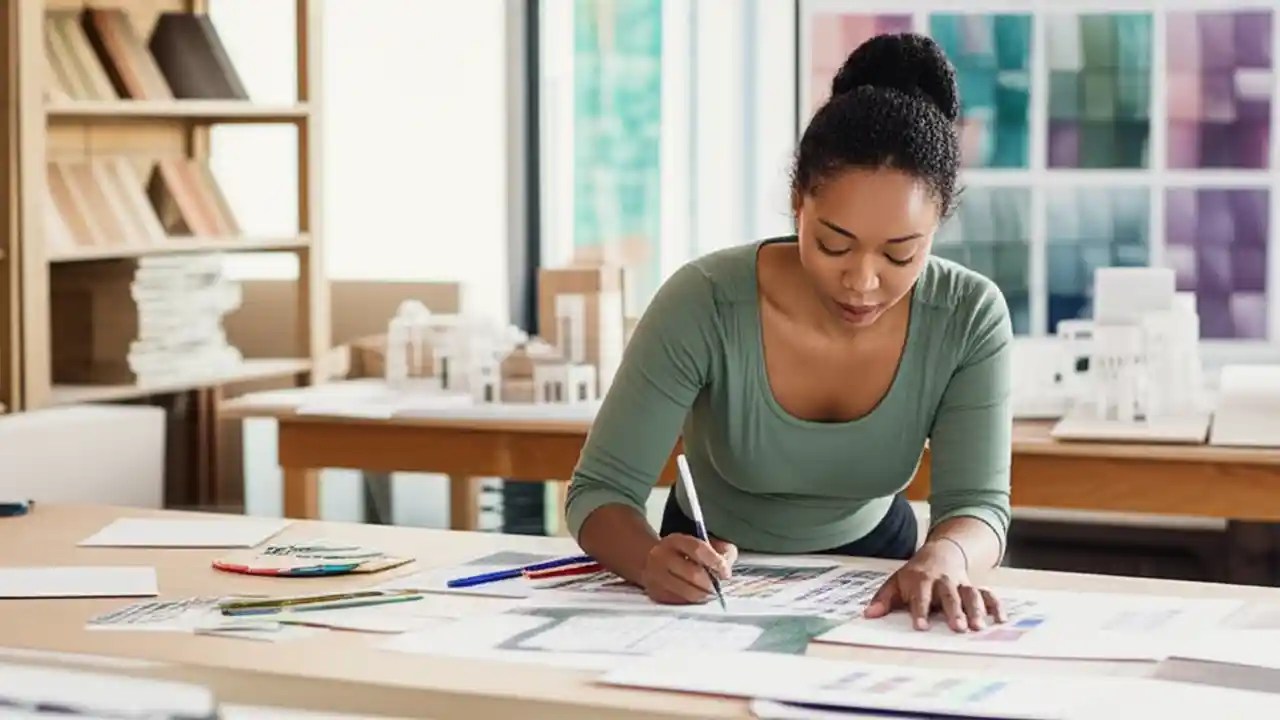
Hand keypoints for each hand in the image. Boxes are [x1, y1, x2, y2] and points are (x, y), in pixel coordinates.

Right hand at [641, 534, 736, 604]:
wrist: (649, 561)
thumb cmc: (683, 553)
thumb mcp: (701, 542)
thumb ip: (721, 550)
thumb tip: (727, 566)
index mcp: (676, 541)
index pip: (698, 549)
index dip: (715, 561)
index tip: (725, 572)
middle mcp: (662, 557)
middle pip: (693, 574)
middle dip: (711, 583)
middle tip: (718, 588)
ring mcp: (656, 577)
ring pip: (687, 592)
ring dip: (704, 596)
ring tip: (710, 595)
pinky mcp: (656, 594)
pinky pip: (680, 602)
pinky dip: (693, 602)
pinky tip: (697, 598)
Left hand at [863, 538, 1005, 631]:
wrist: (941, 552)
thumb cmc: (915, 575)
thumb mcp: (896, 582)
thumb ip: (883, 599)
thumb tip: (868, 615)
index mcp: (921, 580)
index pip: (920, 597)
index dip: (920, 612)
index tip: (921, 627)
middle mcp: (943, 581)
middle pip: (949, 596)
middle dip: (954, 611)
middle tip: (958, 628)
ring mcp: (961, 583)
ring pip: (970, 594)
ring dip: (976, 610)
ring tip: (978, 627)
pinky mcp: (975, 586)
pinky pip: (988, 594)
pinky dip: (995, 605)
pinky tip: (1001, 619)